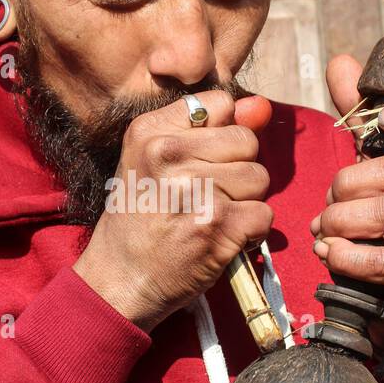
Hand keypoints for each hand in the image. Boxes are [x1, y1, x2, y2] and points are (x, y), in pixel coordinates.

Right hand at [73, 90, 274, 331]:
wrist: (119, 278)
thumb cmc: (139, 219)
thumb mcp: (153, 163)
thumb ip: (206, 131)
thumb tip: (260, 107)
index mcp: (151, 132)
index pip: (221, 104)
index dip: (222, 135)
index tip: (201, 161)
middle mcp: (170, 154)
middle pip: (246, 141)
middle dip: (237, 169)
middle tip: (206, 196)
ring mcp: (195, 190)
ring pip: (259, 177)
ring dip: (245, 201)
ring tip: (212, 217)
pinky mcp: (217, 225)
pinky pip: (264, 214)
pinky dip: (251, 232)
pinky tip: (222, 238)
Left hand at [311, 55, 383, 353]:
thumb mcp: (376, 161)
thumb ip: (361, 115)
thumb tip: (342, 62)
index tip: (382, 120)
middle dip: (350, 180)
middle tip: (329, 197)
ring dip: (341, 218)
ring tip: (324, 227)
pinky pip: (383, 259)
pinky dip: (345, 254)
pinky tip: (329, 251)